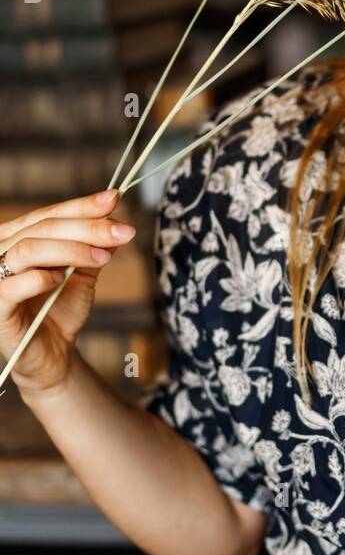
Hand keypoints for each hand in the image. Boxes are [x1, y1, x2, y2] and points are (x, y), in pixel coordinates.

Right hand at [0, 189, 135, 394]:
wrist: (53, 355)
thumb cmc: (61, 310)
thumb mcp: (83, 273)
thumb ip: (93, 247)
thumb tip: (114, 217)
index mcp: (18, 239)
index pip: (48, 214)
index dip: (81, 205)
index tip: (115, 198)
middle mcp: (1, 252)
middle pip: (41, 227)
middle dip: (87, 227)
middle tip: (123, 232)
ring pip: (27, 250)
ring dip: (71, 249)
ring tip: (103, 257)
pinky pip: (12, 286)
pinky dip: (40, 278)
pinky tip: (61, 279)